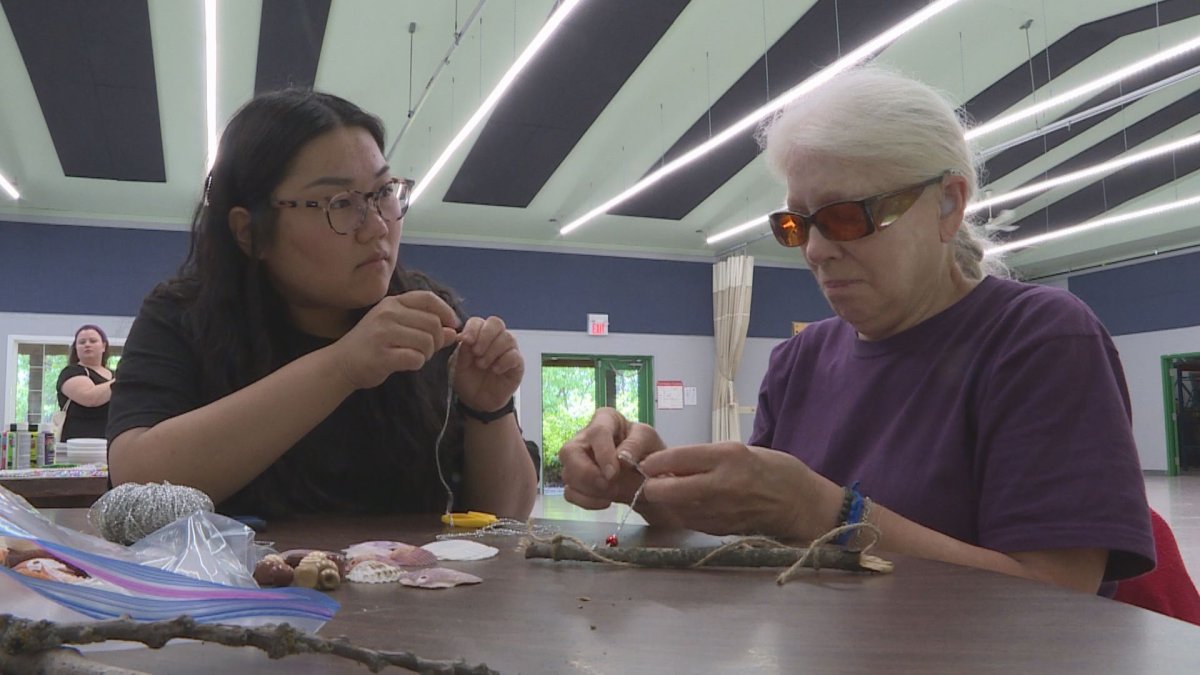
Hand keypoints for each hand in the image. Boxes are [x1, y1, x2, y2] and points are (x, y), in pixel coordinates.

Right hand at [332, 291, 459, 389]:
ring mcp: (383, 333)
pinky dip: (417, 364)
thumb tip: (453, 331)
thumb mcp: (397, 328)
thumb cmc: (372, 344)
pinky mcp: (382, 355)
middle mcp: (388, 314)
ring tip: (414, 356)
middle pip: (433, 323)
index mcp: (392, 303)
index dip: (446, 311)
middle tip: (426, 350)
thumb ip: (425, 328)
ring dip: (427, 354)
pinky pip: (416, 358)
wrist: (340, 363)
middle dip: (436, 340)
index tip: (452, 325)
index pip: (428, 298)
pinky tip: (406, 364)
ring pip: (427, 342)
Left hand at [453, 316, 523, 412]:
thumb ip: (462, 351)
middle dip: (485, 336)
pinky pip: (515, 355)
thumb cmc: (467, 380)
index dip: (473, 329)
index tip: (466, 341)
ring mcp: (508, 350)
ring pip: (507, 337)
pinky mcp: (517, 364)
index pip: (478, 322)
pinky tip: (495, 370)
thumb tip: (465, 337)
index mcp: (478, 335)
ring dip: (492, 351)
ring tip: (482, 365)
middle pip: (496, 323)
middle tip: (476, 353)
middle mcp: (495, 339)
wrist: (477, 402)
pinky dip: (503, 361)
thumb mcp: (458, 366)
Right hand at [561, 407, 664, 509]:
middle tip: (607, 486)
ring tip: (614, 493)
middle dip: (587, 473)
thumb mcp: (649, 441)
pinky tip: (605, 502)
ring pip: (567, 474)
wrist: (648, 476)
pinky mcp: (574, 480)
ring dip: (590, 490)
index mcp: (604, 420)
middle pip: (569, 452)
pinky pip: (570, 493)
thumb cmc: (647, 450)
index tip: (613, 474)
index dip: (603, 454)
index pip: (596, 432)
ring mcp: (575, 460)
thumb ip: (636, 445)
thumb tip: (621, 458)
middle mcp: (584, 437)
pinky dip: (586, 501)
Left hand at [638, 443, 840, 538]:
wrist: (800, 505)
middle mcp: (721, 485)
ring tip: (672, 492)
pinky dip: (682, 513)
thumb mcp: (739, 450)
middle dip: (651, 486)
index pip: (675, 458)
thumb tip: (665, 465)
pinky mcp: (720, 530)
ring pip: (672, 508)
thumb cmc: (772, 470)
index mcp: (727, 457)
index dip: (653, 462)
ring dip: (666, 502)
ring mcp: (720, 511)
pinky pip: (689, 520)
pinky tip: (690, 506)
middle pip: (664, 490)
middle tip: (651, 480)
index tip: (645, 462)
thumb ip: (703, 458)